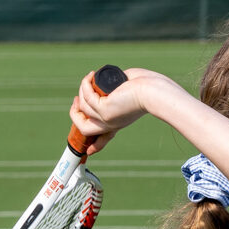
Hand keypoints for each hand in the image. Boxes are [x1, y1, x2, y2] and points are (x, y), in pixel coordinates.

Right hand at [68, 67, 190, 153]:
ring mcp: (106, 118)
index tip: (89, 152)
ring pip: (83, 109)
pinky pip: (87, 98)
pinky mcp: (104, 110)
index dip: (95, 146)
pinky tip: (91, 76)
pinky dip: (85, 85)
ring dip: (82, 91)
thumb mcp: (130, 91)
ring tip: (89, 78)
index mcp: (119, 122)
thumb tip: (104, 82)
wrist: (154, 92)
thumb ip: (118, 89)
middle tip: (76, 99)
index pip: (103, 139)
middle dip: (75, 115)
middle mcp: (111, 124)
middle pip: (83, 128)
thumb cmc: (148, 87)